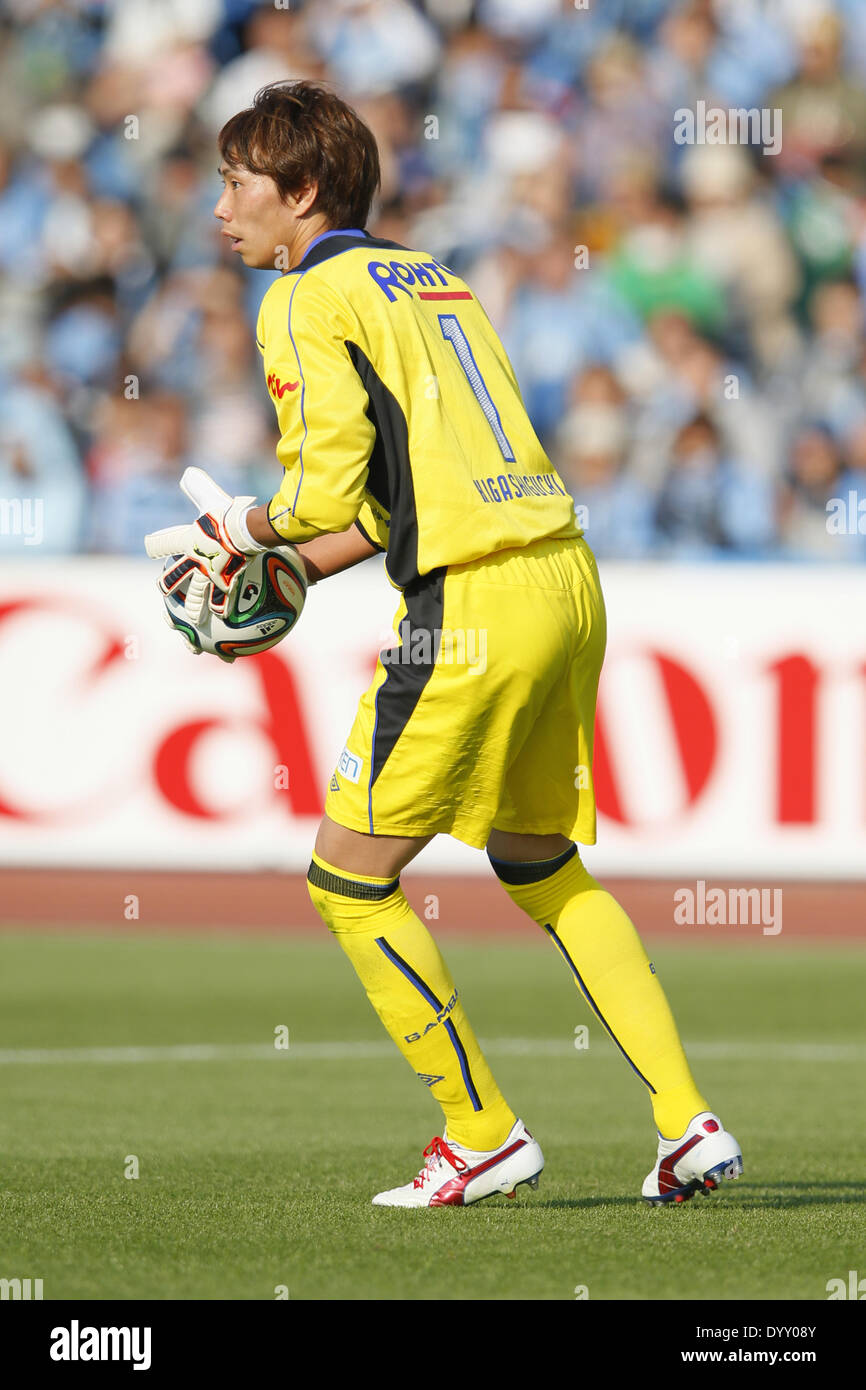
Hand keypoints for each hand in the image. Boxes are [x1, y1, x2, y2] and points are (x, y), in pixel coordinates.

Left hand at [144, 468, 264, 622]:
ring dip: (193, 609)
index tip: (150, 547)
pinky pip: (222, 602)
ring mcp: (208, 576)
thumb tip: (187, 473)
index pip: (161, 544)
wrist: (242, 532)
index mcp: (185, 542)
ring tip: (191, 619)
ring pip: (195, 597)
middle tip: (165, 591)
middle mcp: (192, 562)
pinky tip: (223, 620)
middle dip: (167, 585)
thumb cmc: (225, 513)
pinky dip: (222, 611)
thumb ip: (197, 486)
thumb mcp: (210, 497)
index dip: (154, 545)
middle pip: (173, 578)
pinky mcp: (225, 584)